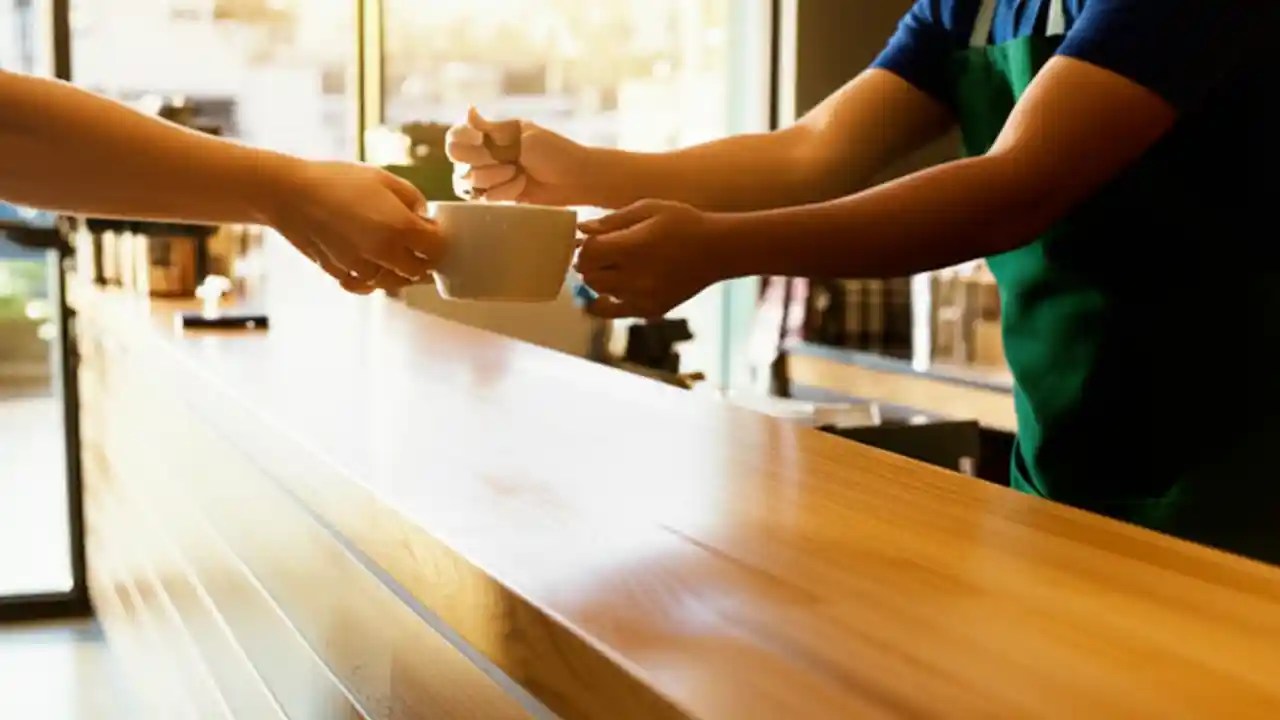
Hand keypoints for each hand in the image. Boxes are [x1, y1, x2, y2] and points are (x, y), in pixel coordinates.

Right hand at [266, 160, 445, 293]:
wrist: (289, 193)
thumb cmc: (336, 180)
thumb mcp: (383, 178)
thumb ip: (412, 199)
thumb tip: (424, 218)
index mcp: (399, 227)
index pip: (436, 248)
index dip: (439, 240)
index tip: (432, 231)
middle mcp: (384, 253)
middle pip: (418, 271)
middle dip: (422, 260)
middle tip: (418, 245)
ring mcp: (361, 267)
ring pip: (393, 283)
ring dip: (398, 271)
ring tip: (395, 253)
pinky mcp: (340, 274)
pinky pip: (365, 286)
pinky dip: (372, 279)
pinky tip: (371, 264)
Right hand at [445, 107, 589, 204]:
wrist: (574, 179)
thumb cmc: (554, 152)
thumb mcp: (525, 136)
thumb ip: (492, 130)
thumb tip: (467, 111)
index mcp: (489, 134)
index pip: (455, 137)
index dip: (462, 141)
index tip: (481, 141)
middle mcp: (484, 155)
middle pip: (458, 161)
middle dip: (484, 161)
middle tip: (511, 160)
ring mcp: (489, 177)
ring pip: (468, 181)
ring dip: (495, 178)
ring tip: (518, 174)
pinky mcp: (497, 197)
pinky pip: (483, 198)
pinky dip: (503, 193)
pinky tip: (521, 188)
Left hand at [575, 200, 726, 318]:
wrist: (718, 250)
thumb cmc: (683, 223)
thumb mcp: (649, 209)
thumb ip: (613, 220)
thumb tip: (583, 229)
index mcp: (632, 247)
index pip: (588, 253)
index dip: (585, 246)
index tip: (592, 240)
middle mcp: (634, 276)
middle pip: (589, 274)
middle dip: (589, 263)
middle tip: (599, 254)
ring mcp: (641, 296)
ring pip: (598, 292)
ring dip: (598, 279)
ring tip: (612, 268)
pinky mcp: (649, 309)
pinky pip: (611, 313)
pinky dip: (600, 304)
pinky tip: (600, 297)